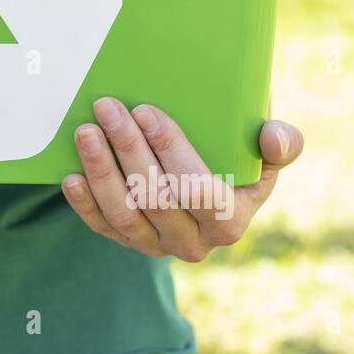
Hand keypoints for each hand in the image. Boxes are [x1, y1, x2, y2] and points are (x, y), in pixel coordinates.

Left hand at [62, 98, 302, 260]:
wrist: (209, 178)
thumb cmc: (238, 155)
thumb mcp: (265, 149)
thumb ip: (282, 143)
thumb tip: (274, 138)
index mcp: (230, 221)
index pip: (198, 188)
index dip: (170, 150)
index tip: (146, 111)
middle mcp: (193, 243)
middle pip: (154, 197)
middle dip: (128, 148)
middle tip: (107, 107)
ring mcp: (157, 246)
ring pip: (124, 213)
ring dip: (101, 171)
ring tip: (85, 131)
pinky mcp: (128, 242)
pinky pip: (103, 227)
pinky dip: (84, 203)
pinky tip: (71, 175)